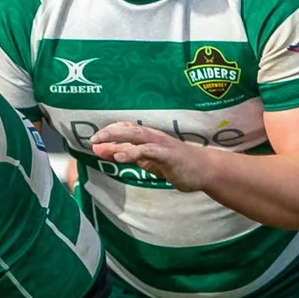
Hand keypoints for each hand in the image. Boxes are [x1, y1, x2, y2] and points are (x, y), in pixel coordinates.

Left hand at [89, 122, 211, 190]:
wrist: (204, 170)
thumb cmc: (175, 164)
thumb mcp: (146, 160)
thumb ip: (124, 153)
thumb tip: (100, 150)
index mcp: (148, 137)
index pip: (126, 127)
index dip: (110, 130)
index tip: (94, 138)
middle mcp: (154, 136)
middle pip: (129, 128)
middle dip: (110, 131)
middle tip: (93, 138)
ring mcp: (162, 145)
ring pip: (138, 136)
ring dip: (119, 138)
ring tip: (102, 144)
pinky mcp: (169, 156)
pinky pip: (149, 151)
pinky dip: (134, 151)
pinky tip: (121, 156)